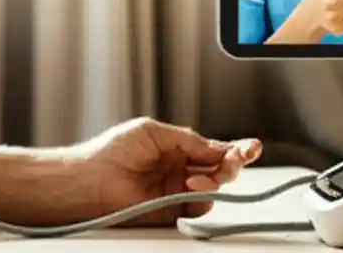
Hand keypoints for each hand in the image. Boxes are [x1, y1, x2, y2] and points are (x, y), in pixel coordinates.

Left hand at [80, 117, 262, 223]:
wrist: (90, 179)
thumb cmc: (111, 151)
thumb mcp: (153, 132)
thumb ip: (187, 139)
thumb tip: (214, 146)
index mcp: (177, 148)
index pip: (213, 149)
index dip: (235, 148)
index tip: (252, 147)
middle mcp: (181, 169)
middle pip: (219, 169)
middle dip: (231, 164)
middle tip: (234, 160)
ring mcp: (177, 190)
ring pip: (212, 188)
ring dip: (213, 181)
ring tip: (196, 177)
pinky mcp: (171, 210)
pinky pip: (197, 208)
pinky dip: (201, 199)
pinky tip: (191, 187)